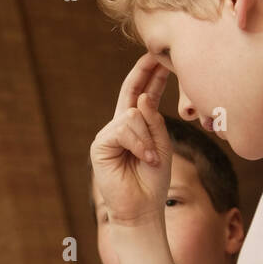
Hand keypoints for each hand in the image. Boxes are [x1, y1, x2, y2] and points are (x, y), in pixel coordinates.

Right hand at [90, 53, 172, 226]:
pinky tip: (144, 159)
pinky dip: (139, 144)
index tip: (159, 59)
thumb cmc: (153, 180)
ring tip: (151, 158)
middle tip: (156, 55)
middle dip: (145, 74)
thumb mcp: (162, 145)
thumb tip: (142, 98)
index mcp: (136, 127)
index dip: (150, 76)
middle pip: (131, 93)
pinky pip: (124, 129)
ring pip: (132, 115)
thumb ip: (153, 121)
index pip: (142, 95)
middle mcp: (119, 127)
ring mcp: (108, 134)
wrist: (142, 208)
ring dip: (148, 137)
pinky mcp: (100, 145)